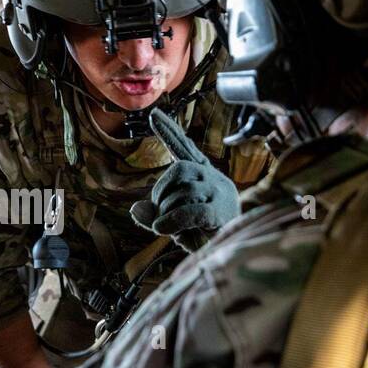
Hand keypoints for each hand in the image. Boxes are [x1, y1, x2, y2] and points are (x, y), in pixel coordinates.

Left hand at [130, 108, 239, 251]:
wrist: (233, 252)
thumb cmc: (204, 236)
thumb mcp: (173, 224)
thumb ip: (154, 215)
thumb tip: (134, 209)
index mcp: (203, 176)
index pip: (185, 149)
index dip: (170, 132)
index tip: (154, 115)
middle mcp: (213, 179)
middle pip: (179, 169)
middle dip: (161, 190)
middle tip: (158, 210)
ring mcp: (219, 194)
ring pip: (184, 190)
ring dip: (167, 210)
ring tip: (165, 226)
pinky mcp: (221, 212)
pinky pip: (190, 211)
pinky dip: (171, 221)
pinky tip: (162, 229)